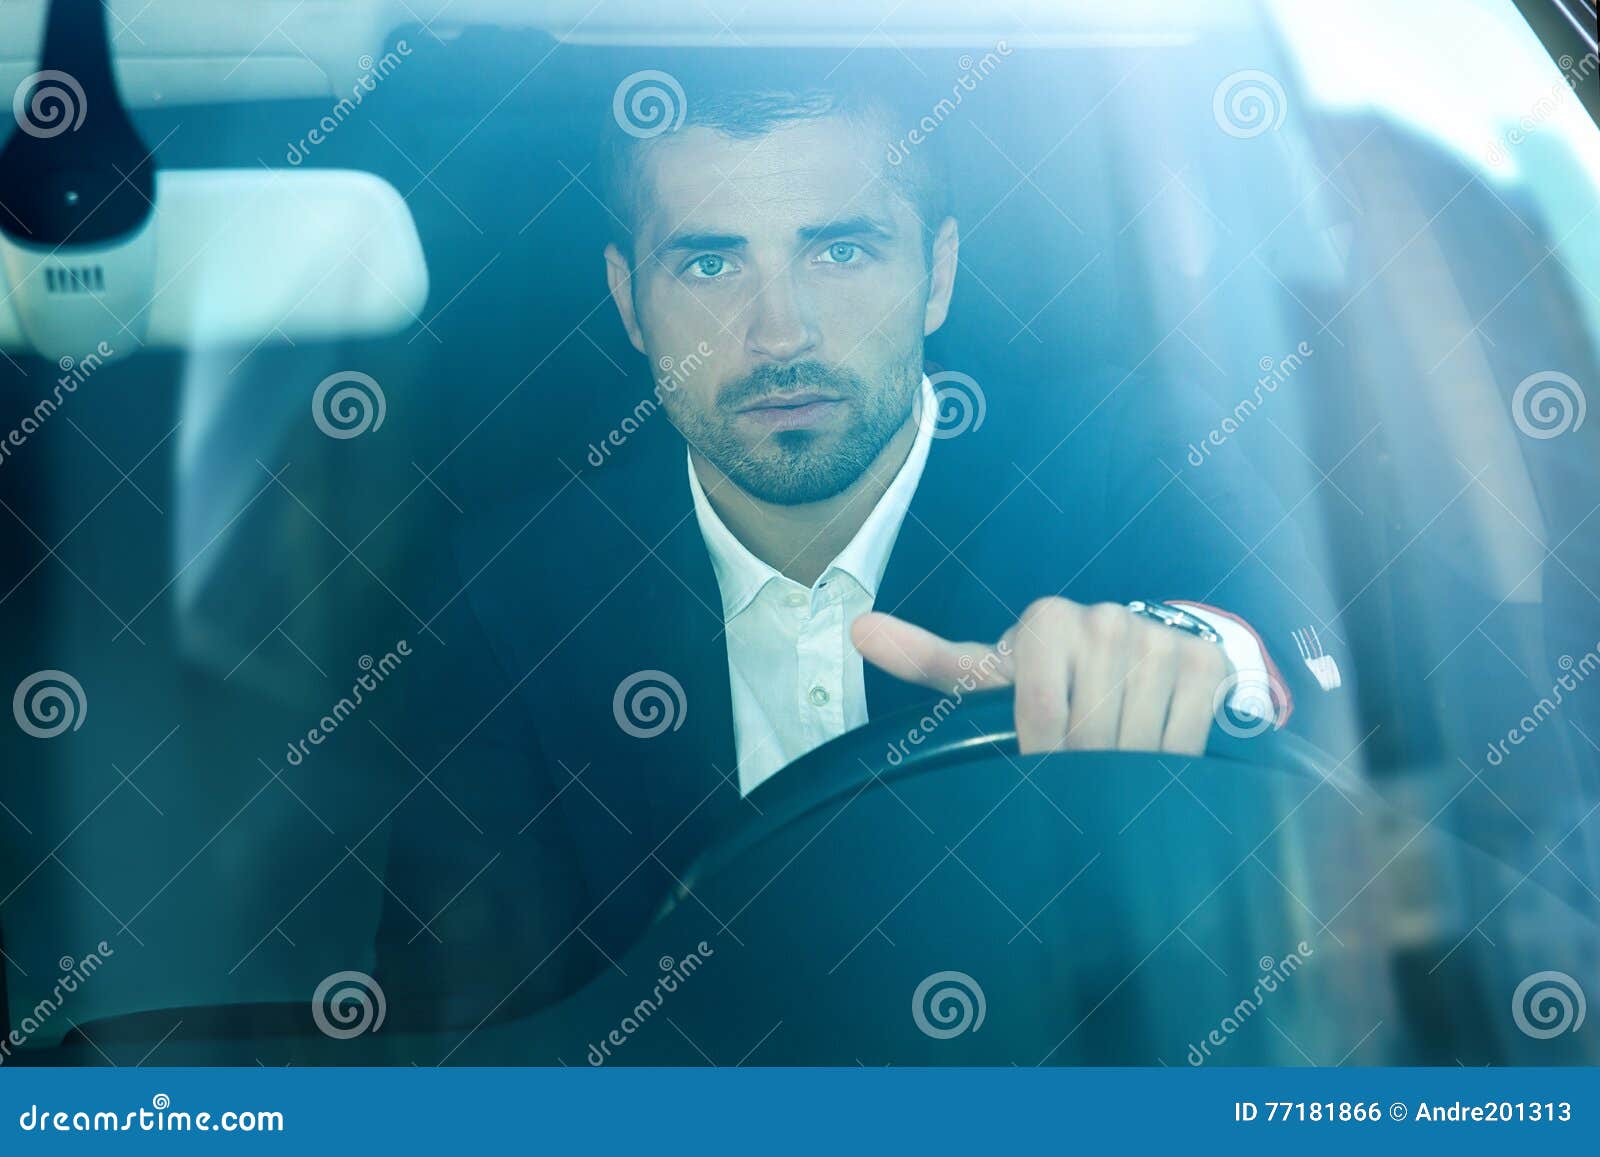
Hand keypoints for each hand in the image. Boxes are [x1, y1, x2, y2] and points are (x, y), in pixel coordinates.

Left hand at [850, 598, 1229, 754]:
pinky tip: (1154, 763)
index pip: (1036, 717)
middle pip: (1090, 738)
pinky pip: (1186, 742)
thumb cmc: (1044, 675)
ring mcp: (1159, 641)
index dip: (1038, 762)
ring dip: (1126, 779)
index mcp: (1046, 622)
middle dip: (1083, 776)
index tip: (1038, 780)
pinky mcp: (1206, 664)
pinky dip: (1170, 767)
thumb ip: (926, 659)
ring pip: (1140, 747)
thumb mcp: (989, 673)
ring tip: (1113, 777)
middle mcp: (1105, 620)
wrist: (1131, 654)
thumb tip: (857, 629)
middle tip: (1078, 786)